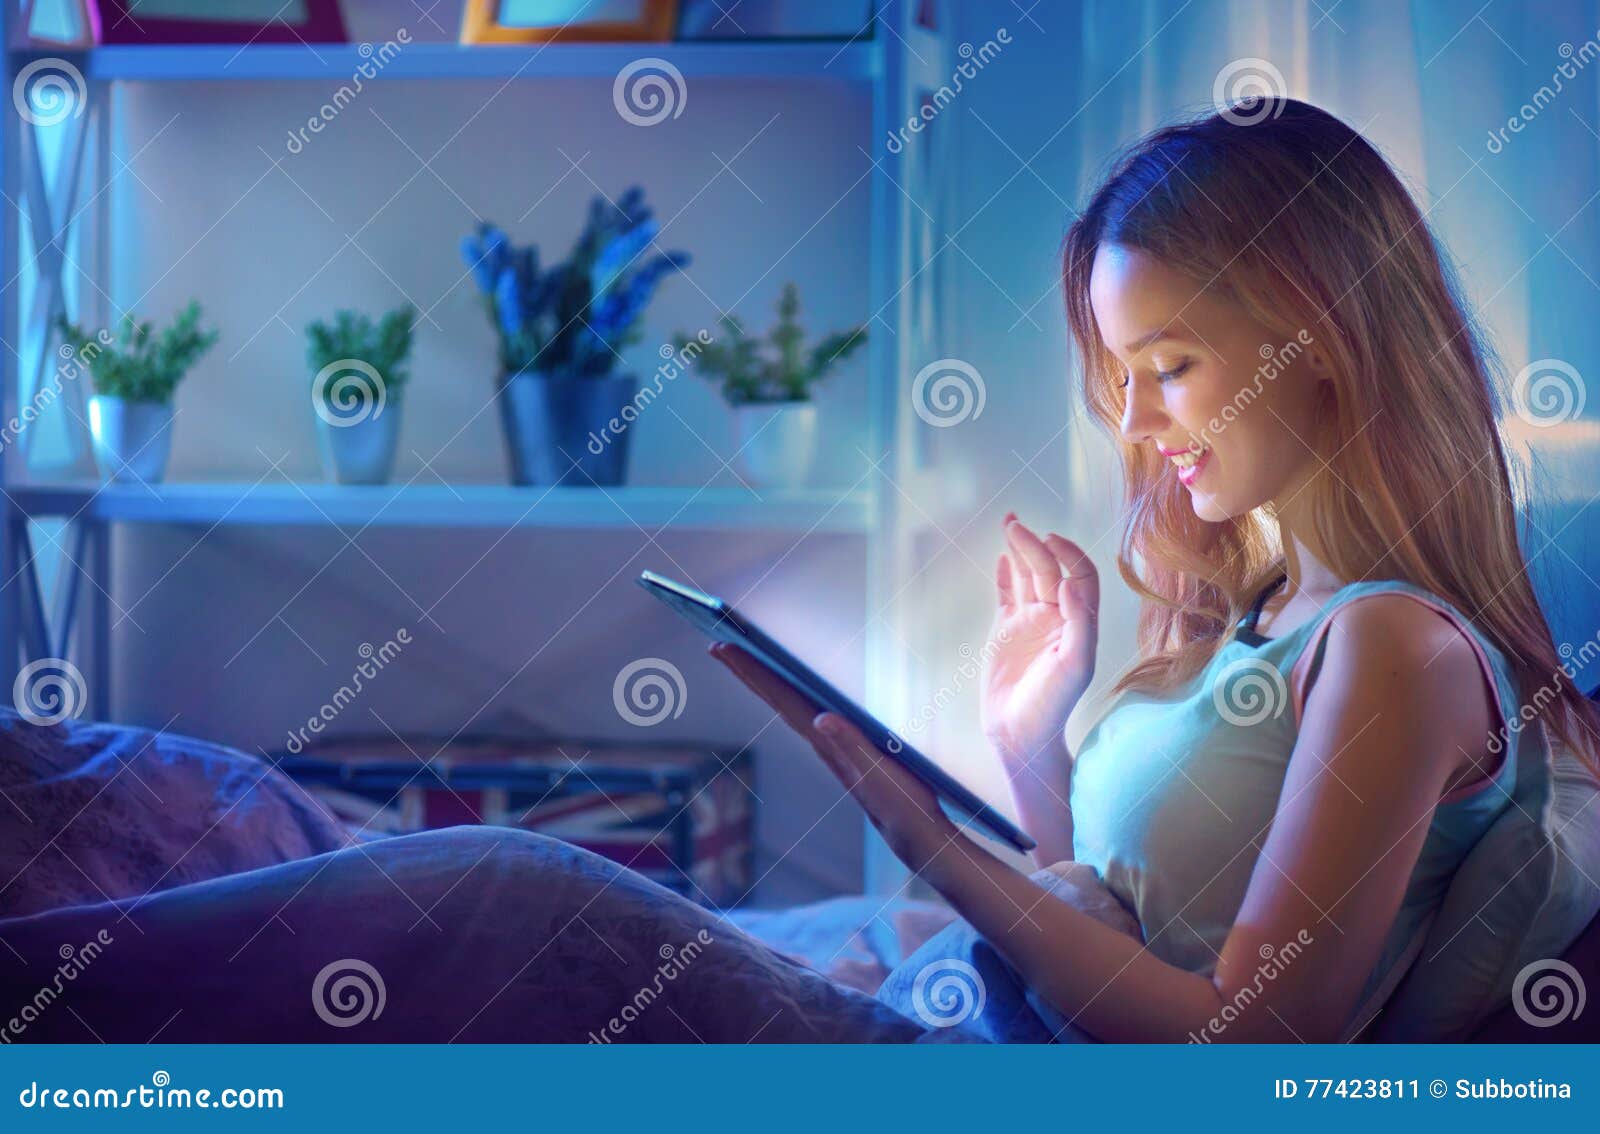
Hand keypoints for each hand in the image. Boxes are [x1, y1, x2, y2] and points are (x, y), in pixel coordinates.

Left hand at [708, 641, 958, 871]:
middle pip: (777, 699)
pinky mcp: (844, 750)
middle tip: (715, 645)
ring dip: (765, 682)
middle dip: (747, 671)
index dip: (753, 672)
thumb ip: (853, 747)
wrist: (915, 836)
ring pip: (789, 706)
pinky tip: (790, 690)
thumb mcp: (882, 777)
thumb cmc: (903, 807)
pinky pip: (806, 713)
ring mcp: (831, 747)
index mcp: (827, 741)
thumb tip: (821, 719)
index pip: (782, 698)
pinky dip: (790, 695)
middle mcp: (822, 741)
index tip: (723, 648)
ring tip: (743, 661)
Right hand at [981, 512, 1099, 766]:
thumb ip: (1078, 622)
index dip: (1068, 554)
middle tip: (1014, 525)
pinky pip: (1006, 595)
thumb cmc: (1052, 704)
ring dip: (1020, 550)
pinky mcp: (1006, 632)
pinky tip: (1000, 557)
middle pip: (1049, 570)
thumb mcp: (1074, 665)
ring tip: (1010, 522)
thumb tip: (1072, 583)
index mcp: (1079, 622)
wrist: (1020, 733)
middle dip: (1034, 545)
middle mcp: (1057, 618)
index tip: (1049, 540)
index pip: (1080, 576)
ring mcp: (1031, 623)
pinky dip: (1003, 575)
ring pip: (1027, 576)